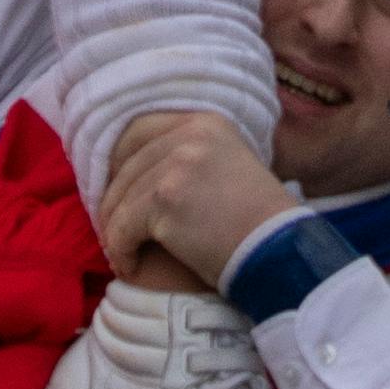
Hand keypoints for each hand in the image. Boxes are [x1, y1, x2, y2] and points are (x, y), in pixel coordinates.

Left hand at [94, 108, 293, 290]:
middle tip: (113, 226)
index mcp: (205, 123)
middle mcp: (189, 136)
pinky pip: (122, 227)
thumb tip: (144, 169)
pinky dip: (121, 250)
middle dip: (113, 198)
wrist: (276, 251)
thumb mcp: (230, 166)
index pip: (140, 130)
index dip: (120, 161)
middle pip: (126, 164)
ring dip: (115, 229)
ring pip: (121, 198)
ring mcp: (175, 165)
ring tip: (122, 252)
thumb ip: (192, 157)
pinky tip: (129, 265)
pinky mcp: (165, 200)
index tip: (116, 189)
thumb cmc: (257, 222)